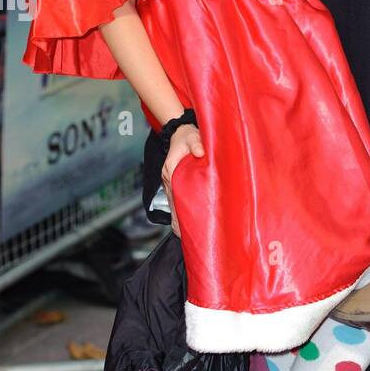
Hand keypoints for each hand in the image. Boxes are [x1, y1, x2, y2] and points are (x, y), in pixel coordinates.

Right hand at [161, 124, 204, 238]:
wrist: (181, 131)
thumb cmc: (188, 135)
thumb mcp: (192, 136)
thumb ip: (197, 143)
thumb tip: (200, 152)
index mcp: (171, 170)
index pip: (174, 196)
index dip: (178, 213)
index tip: (182, 229)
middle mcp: (169, 179)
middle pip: (173, 204)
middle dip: (179, 221)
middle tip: (187, 239)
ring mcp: (171, 181)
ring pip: (175, 204)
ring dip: (180, 218)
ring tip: (187, 237)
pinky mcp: (176, 182)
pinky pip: (178, 199)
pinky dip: (181, 211)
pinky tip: (187, 223)